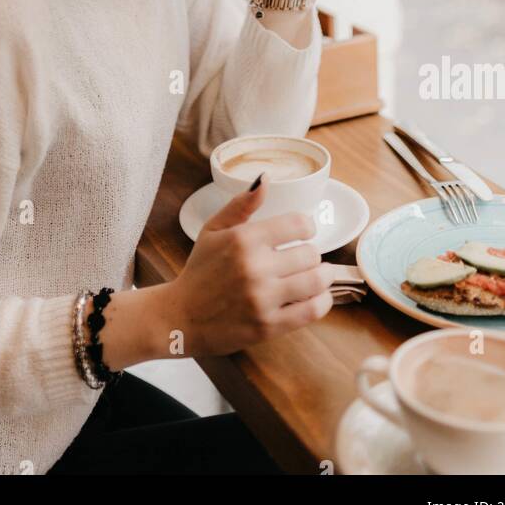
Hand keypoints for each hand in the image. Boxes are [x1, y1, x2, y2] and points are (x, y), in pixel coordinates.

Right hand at [160, 175, 334, 358]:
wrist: (181, 318)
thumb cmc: (200, 270)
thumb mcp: (213, 229)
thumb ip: (241, 204)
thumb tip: (266, 179)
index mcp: (243, 239)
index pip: (298, 224)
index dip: (307, 226)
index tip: (304, 232)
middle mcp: (255, 267)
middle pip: (311, 254)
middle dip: (312, 254)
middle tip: (305, 258)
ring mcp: (262, 299)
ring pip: (316, 281)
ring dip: (323, 276)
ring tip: (318, 274)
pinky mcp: (268, 326)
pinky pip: (311, 311)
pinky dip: (322, 301)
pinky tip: (317, 296)